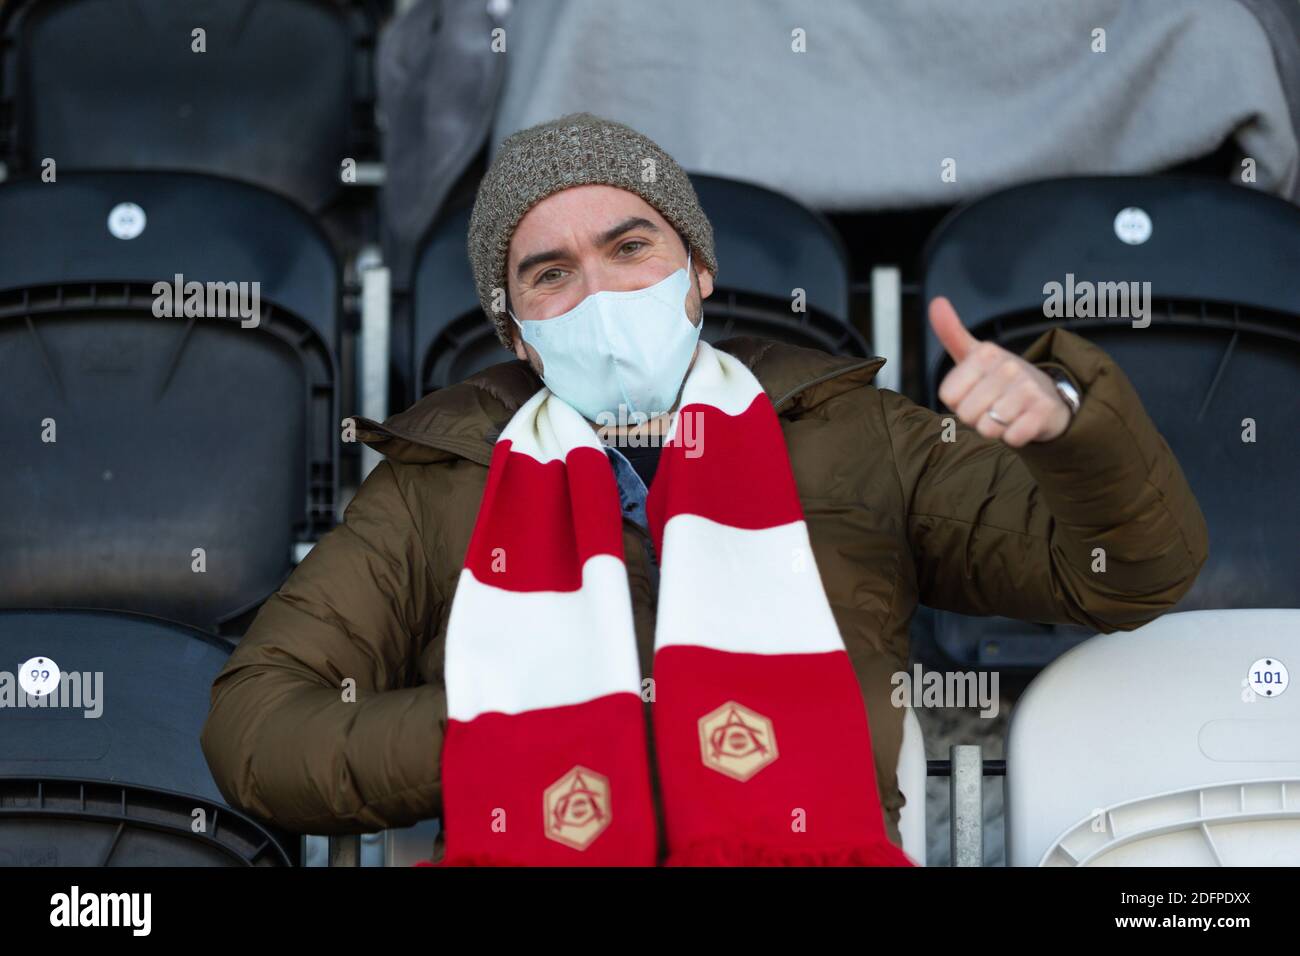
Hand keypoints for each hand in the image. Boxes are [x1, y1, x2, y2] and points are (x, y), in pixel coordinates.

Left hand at [929, 296, 1071, 446]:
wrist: (1049, 395)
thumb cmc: (1002, 379)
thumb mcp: (975, 355)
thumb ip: (952, 332)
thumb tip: (936, 302)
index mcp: (985, 353)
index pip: (948, 396)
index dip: (958, 402)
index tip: (975, 392)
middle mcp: (1007, 366)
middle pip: (966, 414)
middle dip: (977, 417)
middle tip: (994, 405)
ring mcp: (1027, 388)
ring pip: (987, 428)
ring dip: (995, 428)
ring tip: (1008, 414)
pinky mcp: (1043, 411)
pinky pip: (1012, 438)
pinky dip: (1014, 438)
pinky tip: (1022, 423)